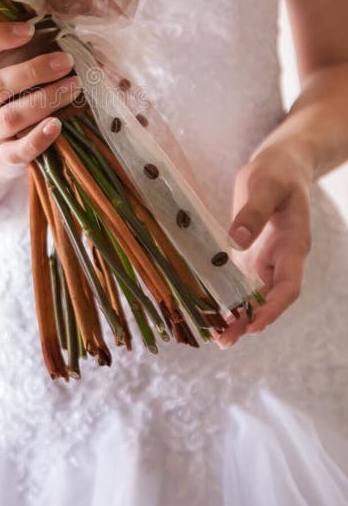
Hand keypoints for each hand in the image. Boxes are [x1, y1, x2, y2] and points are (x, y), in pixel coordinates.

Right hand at [0, 20, 81, 182]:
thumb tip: (53, 29)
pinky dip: (39, 138)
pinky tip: (57, 125)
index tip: (30, 29)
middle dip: (34, 71)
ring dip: (46, 99)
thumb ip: (6, 59)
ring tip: (74, 86)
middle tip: (67, 61)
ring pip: (12, 117)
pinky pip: (19, 151)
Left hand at [214, 143, 312, 348]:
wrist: (281, 165)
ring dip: (238, 314)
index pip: (289, 284)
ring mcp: (268, 257)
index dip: (273, 307)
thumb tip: (236, 240)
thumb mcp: (266, 185)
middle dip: (249, 320)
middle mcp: (282, 257)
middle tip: (224, 340)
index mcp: (293, 244)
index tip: (254, 323)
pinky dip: (229, 295)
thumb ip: (253, 212)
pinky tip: (211, 308)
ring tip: (216, 336)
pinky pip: (242, 279)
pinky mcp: (252, 252)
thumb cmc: (277, 172)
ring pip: (255, 293)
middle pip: (270, 297)